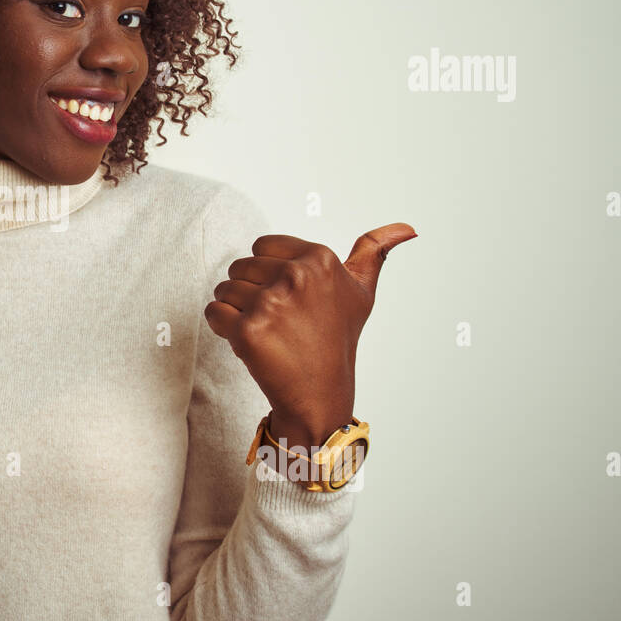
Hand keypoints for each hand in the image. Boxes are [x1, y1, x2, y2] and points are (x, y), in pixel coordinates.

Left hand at [203, 223, 416, 448]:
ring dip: (235, 311)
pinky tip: (248, 342)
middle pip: (240, 267)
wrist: (320, 394)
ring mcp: (271, 303)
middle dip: (249, 292)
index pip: (262, 246)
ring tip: (266, 331)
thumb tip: (407, 227)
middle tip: (277, 320)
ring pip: (224, 289)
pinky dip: (222, 327)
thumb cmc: (337, 339)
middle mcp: (295, 275)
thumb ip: (373, 252)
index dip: (267, 272)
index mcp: (318, 258)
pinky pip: (213, 313)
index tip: (287, 297)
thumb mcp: (361, 292)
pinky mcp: (247, 330)